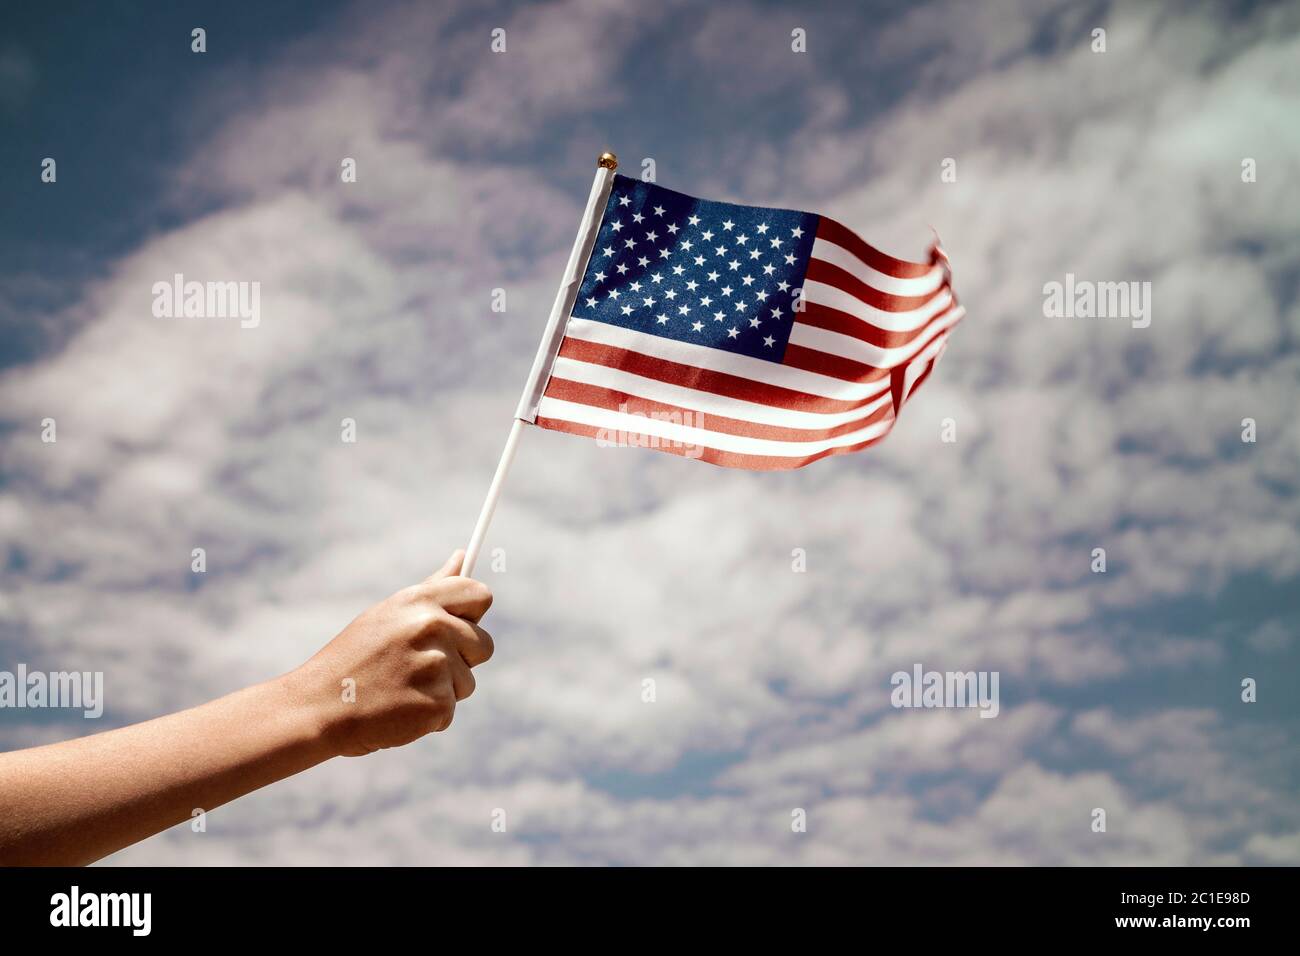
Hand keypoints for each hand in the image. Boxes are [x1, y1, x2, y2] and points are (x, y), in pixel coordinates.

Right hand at [286, 551, 493, 756]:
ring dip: (442, 691)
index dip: (472, 615)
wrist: (319, 706)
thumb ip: (433, 589)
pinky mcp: (437, 703)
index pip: (479, 594)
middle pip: (484, 644)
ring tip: (401, 689)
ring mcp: (436, 665)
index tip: (458, 627)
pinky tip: (398, 709)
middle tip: (419, 667)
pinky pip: (449, 710)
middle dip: (461, 660)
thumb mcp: (389, 614)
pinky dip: (428, 716)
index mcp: (419, 601)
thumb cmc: (354, 658)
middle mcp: (432, 627)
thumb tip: (463, 556)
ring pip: (467, 682)